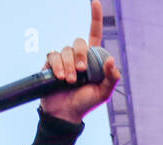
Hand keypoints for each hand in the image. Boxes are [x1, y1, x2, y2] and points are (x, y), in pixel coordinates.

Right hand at [39, 0, 120, 123]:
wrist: (65, 115)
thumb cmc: (85, 104)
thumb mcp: (103, 93)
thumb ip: (111, 78)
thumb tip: (111, 61)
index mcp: (92, 59)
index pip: (94, 33)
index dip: (95, 17)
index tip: (95, 1)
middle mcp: (77, 57)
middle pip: (78, 42)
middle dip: (80, 56)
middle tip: (81, 73)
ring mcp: (63, 60)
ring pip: (65, 51)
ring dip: (68, 66)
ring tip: (69, 81)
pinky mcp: (50, 65)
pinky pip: (53, 56)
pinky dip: (57, 66)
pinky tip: (59, 77)